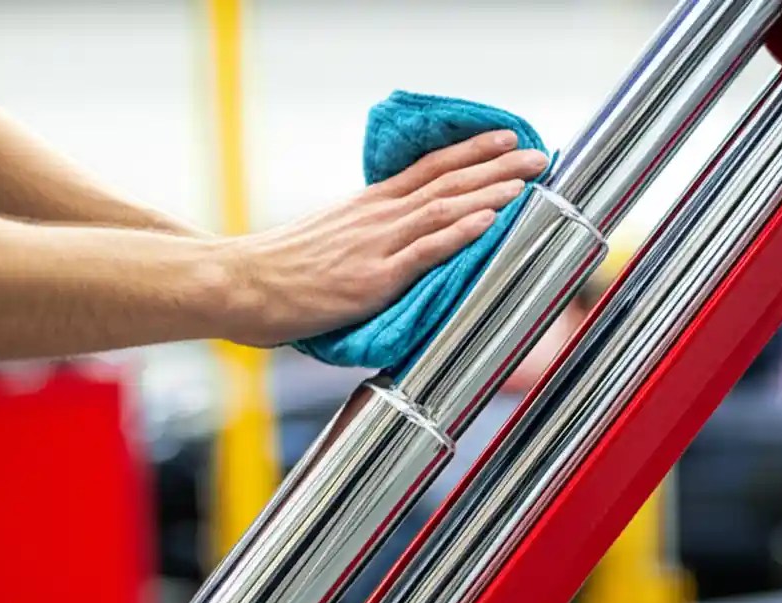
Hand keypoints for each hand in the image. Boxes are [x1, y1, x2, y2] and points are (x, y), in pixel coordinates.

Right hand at [218, 130, 548, 346]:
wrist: (241, 284)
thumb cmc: (282, 269)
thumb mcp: (331, 236)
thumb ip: (369, 234)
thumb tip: (395, 237)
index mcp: (370, 206)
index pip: (431, 168)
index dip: (473, 152)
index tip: (508, 139)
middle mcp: (379, 216)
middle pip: (448, 182)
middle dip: (499, 168)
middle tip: (541, 156)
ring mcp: (377, 246)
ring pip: (443, 210)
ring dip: (490, 194)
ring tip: (527, 183)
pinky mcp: (372, 279)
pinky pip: (423, 252)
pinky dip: (458, 234)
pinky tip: (486, 222)